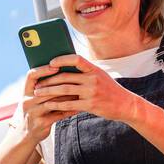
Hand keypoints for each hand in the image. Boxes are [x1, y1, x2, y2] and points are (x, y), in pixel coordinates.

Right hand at [17, 64, 78, 141]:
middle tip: (77, 78)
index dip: (43, 70)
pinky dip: (69, 110)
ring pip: (54, 102)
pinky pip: (58, 114)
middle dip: (62, 84)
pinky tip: (79, 107)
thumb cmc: (32, 113)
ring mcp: (33, 113)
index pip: (31, 75)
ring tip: (80, 92)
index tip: (55, 67)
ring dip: (68, 97)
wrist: (23, 135)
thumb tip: (61, 73)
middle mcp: (27, 101)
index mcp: (25, 92)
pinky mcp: (41, 123)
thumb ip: (42, 89)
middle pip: (46, 89)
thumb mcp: (31, 100)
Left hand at [31, 54, 145, 122]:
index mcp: (94, 69)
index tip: (50, 63)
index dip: (62, 59)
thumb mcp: (100, 76)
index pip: (76, 59)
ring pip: (65, 89)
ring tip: (38, 93)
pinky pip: (69, 104)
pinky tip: (48, 104)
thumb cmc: (109, 90)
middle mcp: (93, 79)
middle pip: (66, 76)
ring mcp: (92, 92)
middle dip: (49, 80)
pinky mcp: (91, 105)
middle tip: (37, 83)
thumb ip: (84, 73)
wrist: (125, 105)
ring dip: (49, 91)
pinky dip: (57, 104)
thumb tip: (63, 68)